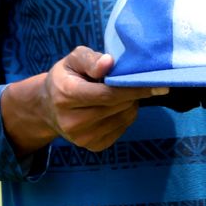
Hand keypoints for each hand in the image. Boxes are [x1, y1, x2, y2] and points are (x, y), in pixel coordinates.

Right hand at [1, 46, 166, 156]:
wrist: (49, 107)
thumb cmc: (66, 77)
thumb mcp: (72, 60)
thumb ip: (90, 59)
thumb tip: (109, 63)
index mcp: (66, 95)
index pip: (107, 94)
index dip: (133, 88)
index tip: (157, 83)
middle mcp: (72, 121)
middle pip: (118, 106)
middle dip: (132, 92)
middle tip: (132, 80)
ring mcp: (82, 138)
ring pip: (123, 118)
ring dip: (130, 103)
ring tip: (120, 93)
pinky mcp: (93, 147)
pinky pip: (122, 129)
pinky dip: (126, 115)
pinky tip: (116, 107)